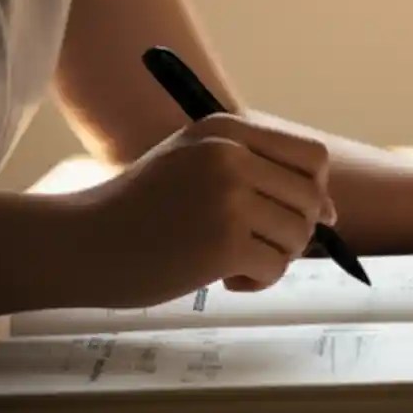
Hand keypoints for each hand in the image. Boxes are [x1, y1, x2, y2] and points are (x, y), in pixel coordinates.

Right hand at [72, 114, 336, 306]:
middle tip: (258, 246)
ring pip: (298, 236)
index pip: (312, 157)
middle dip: (296, 231)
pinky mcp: (225, 241)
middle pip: (312, 199)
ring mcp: (229, 197)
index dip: (315, 190)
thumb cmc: (139, 210)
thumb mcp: (195, 167)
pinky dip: (257, 282)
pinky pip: (275, 268)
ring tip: (234, 261)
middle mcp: (231, 156)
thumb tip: (333, 212)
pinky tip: (224, 280)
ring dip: (275, 258)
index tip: (303, 214)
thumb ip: (260, 177)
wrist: (80, 243)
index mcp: (226, 130)